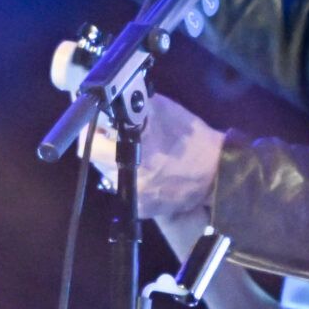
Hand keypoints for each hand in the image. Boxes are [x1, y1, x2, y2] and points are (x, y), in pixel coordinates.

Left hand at [88, 93, 225, 220]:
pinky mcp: (141, 209)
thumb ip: (133, 105)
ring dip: (114, 163)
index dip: (93, 131)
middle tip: (119, 136)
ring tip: (136, 153)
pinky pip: (122, 189)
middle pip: (96, 159)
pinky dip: (128, 179)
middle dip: (104, 145)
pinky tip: (145, 170)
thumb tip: (111, 99)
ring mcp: (134, 195)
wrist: (216, 172)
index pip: (91, 144)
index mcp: (133, 149)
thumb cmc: (190, 138)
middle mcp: (129, 175)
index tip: (100, 125)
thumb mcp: (162, 110)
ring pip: (108, 175)